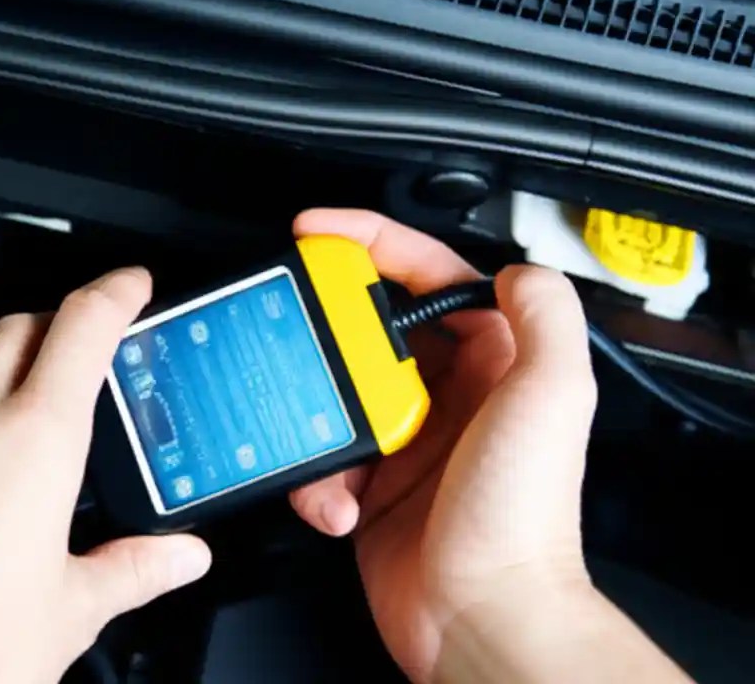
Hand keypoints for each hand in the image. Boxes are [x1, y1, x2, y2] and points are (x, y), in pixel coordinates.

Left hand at [0, 268, 211, 683]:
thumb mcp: (73, 610)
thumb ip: (134, 569)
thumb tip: (177, 557)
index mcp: (35, 442)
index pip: (82, 327)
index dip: (115, 293)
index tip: (130, 287)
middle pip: (18, 328)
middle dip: (59, 324)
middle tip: (84, 349)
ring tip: (10, 384)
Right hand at [289, 210, 685, 682]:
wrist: (479, 617)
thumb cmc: (519, 519)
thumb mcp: (555, 394)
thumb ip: (542, 312)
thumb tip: (508, 266)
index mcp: (496, 361)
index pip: (428, 275)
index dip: (371, 242)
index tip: (319, 233)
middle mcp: (449, 395)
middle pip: (366, 329)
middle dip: (324, 334)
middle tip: (296, 338)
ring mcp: (405, 441)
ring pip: (331, 394)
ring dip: (312, 417)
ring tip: (326, 446)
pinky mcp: (369, 487)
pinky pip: (319, 459)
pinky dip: (313, 481)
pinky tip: (336, 502)